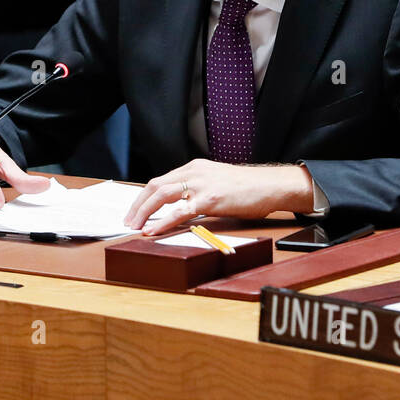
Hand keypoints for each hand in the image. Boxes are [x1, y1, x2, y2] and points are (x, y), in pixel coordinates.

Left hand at [123, 159, 315, 234]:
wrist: (271, 185)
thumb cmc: (248, 188)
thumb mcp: (217, 182)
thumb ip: (198, 190)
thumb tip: (180, 208)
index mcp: (195, 167)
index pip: (161, 180)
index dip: (144, 197)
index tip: (135, 210)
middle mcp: (195, 172)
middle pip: (155, 186)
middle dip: (138, 205)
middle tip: (128, 221)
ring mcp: (202, 185)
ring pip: (162, 195)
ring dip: (144, 212)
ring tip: (134, 226)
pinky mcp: (211, 199)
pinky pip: (180, 211)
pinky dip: (163, 222)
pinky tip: (154, 231)